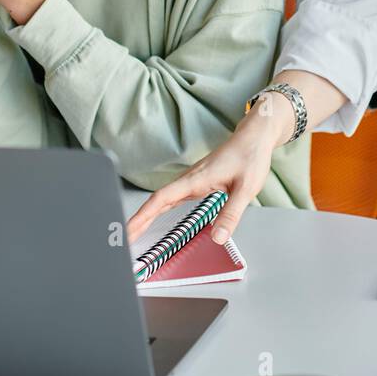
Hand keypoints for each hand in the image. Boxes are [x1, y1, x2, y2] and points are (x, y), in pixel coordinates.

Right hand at [126, 96, 295, 249]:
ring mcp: (191, 180)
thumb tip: (218, 238)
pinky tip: (154, 217)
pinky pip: (171, 197)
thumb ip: (231, 214)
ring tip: (132, 233)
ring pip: (162, 199)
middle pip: (155, 201)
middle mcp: (189, 179)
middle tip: (122, 239)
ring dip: (145, 215)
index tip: (128, 230)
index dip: (142, 216)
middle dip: (137, 220)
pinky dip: (158, 209)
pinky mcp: (196, 182)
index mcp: (196, 179)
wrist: (254, 136)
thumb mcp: (246, 189)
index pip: (162, 199)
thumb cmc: (250, 156)